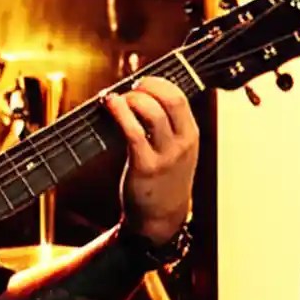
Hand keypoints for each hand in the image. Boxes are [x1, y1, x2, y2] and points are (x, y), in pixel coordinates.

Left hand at [102, 76, 199, 244]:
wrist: (160, 217)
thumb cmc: (162, 179)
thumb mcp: (175, 150)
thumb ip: (165, 126)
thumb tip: (138, 95)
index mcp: (191, 134)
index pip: (180, 96)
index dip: (159, 82)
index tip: (141, 81)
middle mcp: (182, 142)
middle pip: (171, 99)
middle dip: (148, 86)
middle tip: (130, 87)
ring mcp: (166, 155)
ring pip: (151, 113)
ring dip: (130, 99)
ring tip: (115, 99)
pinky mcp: (146, 166)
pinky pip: (134, 133)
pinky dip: (119, 114)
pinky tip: (108, 107)